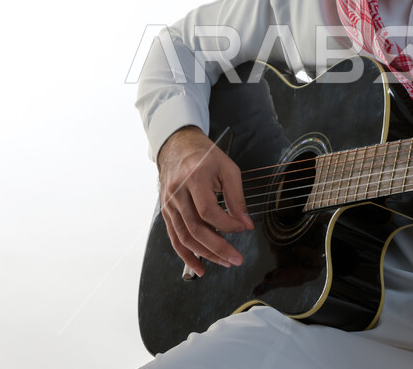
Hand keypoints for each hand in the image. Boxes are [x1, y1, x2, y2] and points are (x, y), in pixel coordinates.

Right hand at [157, 126, 253, 276]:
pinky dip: (186, 255)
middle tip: (236, 259)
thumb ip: (237, 197)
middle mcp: (178, 192)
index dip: (227, 225)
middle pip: (196, 228)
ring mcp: (169, 204)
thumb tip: (246, 223)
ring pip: (184, 237)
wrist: (177, 146)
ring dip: (204, 255)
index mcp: (194, 178)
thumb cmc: (204, 156)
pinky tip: (199, 267)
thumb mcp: (228, 169)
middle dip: (218, 248)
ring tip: (224, 263)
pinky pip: (175, 237)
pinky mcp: (166, 212)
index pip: (209, 211)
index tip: (242, 229)